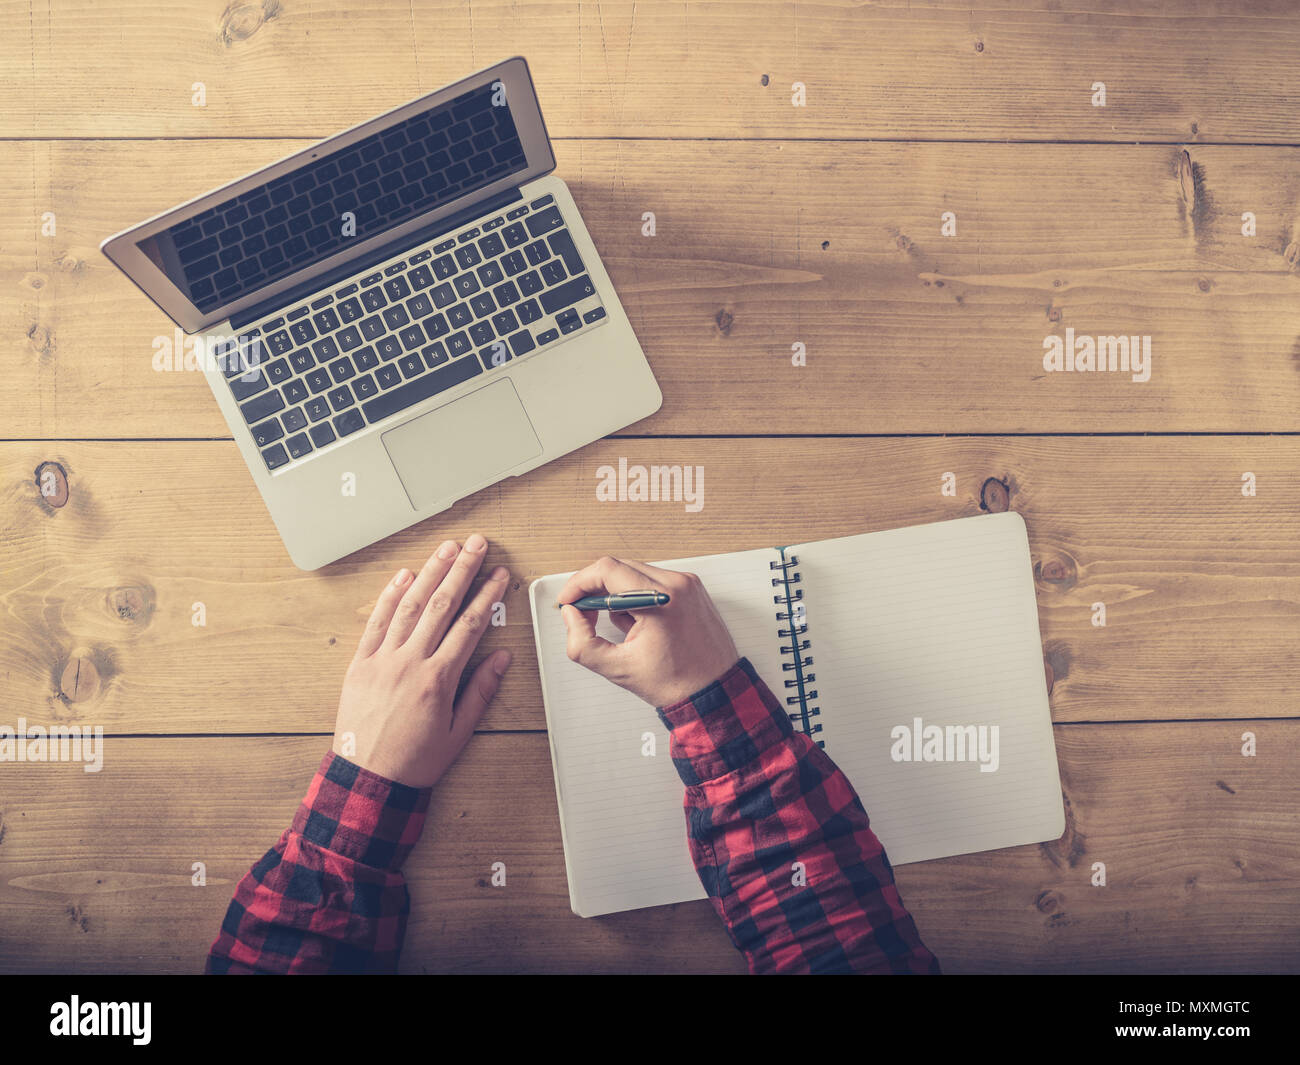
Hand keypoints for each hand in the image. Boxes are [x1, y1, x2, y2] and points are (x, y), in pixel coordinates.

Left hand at [333, 533, 511, 786]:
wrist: (367, 780)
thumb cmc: (414, 761)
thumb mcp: (458, 733)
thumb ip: (480, 691)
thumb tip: (501, 659)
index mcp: (438, 680)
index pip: (469, 625)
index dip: (487, 595)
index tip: (499, 575)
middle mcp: (409, 662)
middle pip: (441, 605)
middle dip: (461, 569)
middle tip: (476, 544)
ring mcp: (382, 660)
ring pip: (409, 606)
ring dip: (429, 573)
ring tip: (446, 549)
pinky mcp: (360, 664)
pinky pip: (376, 622)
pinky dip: (390, 596)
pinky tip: (403, 576)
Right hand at [557, 556, 739, 707]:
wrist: (716, 692)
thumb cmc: (677, 683)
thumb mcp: (618, 669)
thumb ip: (582, 642)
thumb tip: (571, 615)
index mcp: (662, 599)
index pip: (607, 570)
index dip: (579, 584)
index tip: (568, 601)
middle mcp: (678, 584)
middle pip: (619, 568)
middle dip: (596, 591)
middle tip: (586, 617)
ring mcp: (688, 584)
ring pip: (634, 575)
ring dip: (617, 597)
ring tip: (624, 630)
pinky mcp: (692, 589)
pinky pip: (652, 583)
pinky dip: (637, 599)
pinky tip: (641, 627)